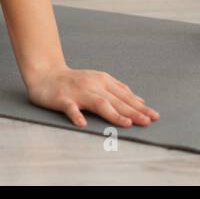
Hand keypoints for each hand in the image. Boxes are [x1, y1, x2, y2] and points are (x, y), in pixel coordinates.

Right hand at [25, 66, 159, 127]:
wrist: (45, 74)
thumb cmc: (74, 81)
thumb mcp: (99, 81)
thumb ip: (118, 90)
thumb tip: (140, 100)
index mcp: (103, 81)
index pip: (124, 96)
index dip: (139, 107)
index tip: (154, 116)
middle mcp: (93, 85)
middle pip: (116, 101)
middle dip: (133, 111)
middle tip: (148, 121)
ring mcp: (78, 92)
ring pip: (98, 103)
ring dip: (113, 114)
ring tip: (126, 124)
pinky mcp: (62, 99)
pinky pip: (70, 108)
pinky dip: (76, 115)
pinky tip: (82, 123)